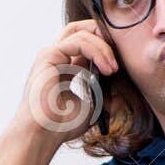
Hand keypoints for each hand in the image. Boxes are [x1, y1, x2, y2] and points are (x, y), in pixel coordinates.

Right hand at [15, 20, 117, 144]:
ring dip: (103, 47)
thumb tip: (122, 87)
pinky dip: (96, 50)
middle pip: (80, 28)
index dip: (105, 46)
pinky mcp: (49, 56)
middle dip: (103, 34)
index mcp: (65, 68)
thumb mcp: (92, 107)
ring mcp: (51, 56)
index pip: (86, 43)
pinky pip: (77, 41)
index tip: (121, 63)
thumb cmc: (61, 126)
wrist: (42, 135)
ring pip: (81, 33)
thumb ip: (104, 93)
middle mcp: (57, 59)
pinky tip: (106, 67)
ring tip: (114, 68)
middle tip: (120, 50)